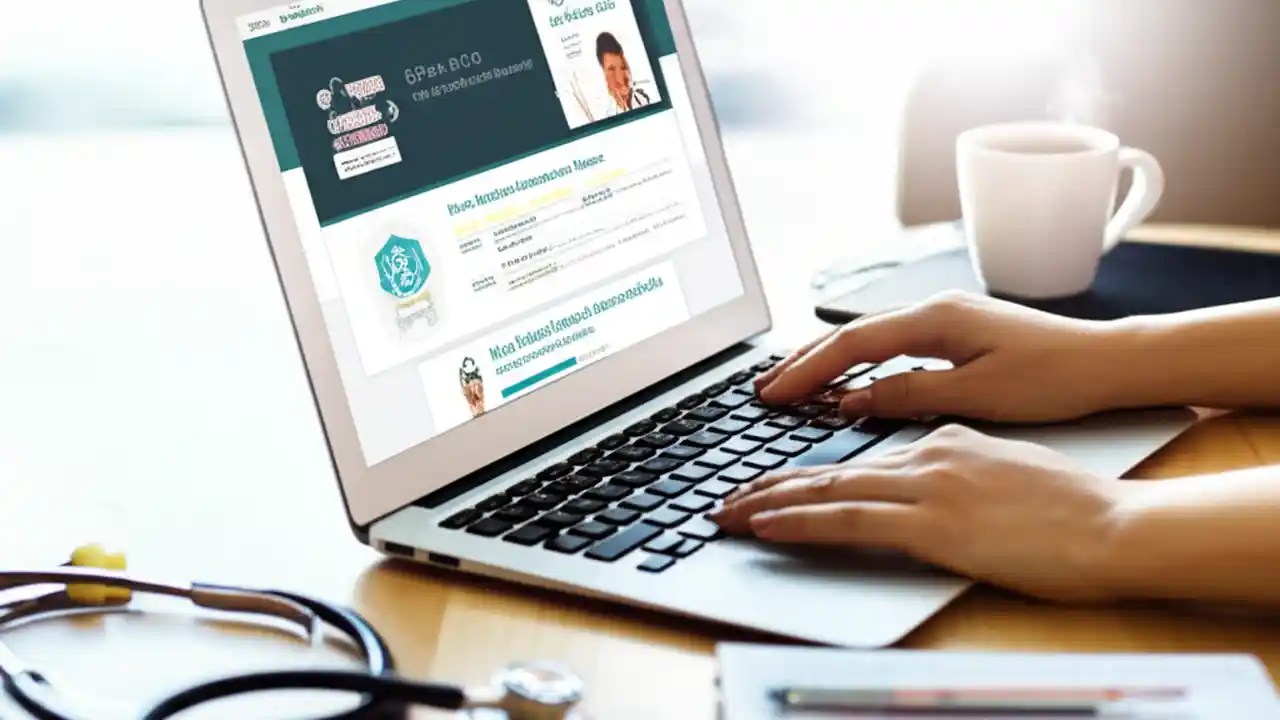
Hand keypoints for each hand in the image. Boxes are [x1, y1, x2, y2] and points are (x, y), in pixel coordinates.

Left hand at [710, 425, 1134, 601]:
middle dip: (773, 485)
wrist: (1112, 524)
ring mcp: (927, 486)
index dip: (812, 473)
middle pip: (832, 468)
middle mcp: (927, 454)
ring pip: (829, 488)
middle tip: (729, 498)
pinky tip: (767, 527)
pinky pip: (849, 518)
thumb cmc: (1074, 506)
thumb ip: (963, 467)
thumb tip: (935, 473)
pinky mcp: (931, 522)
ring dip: (770, 503)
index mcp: (946, 440)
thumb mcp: (1008, 470)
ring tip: (728, 515)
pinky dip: (800, 521)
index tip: (777, 483)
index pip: (861, 458)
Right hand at [756, 292, 1130, 422]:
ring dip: (826, 360)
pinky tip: (844, 378)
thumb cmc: (1054, 378)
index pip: (853, 345)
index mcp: (936, 319)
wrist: (1108, 360)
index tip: (774, 395)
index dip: (809, 371)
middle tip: (764, 389)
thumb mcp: (977, 395)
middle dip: (804, 362)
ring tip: (789, 383)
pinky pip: (889, 343)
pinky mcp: (954, 330)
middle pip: (851, 334)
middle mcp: (934, 308)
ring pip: (867, 337)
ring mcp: (944, 316)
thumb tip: (852, 402)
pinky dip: (857, 360)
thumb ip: (909, 395)